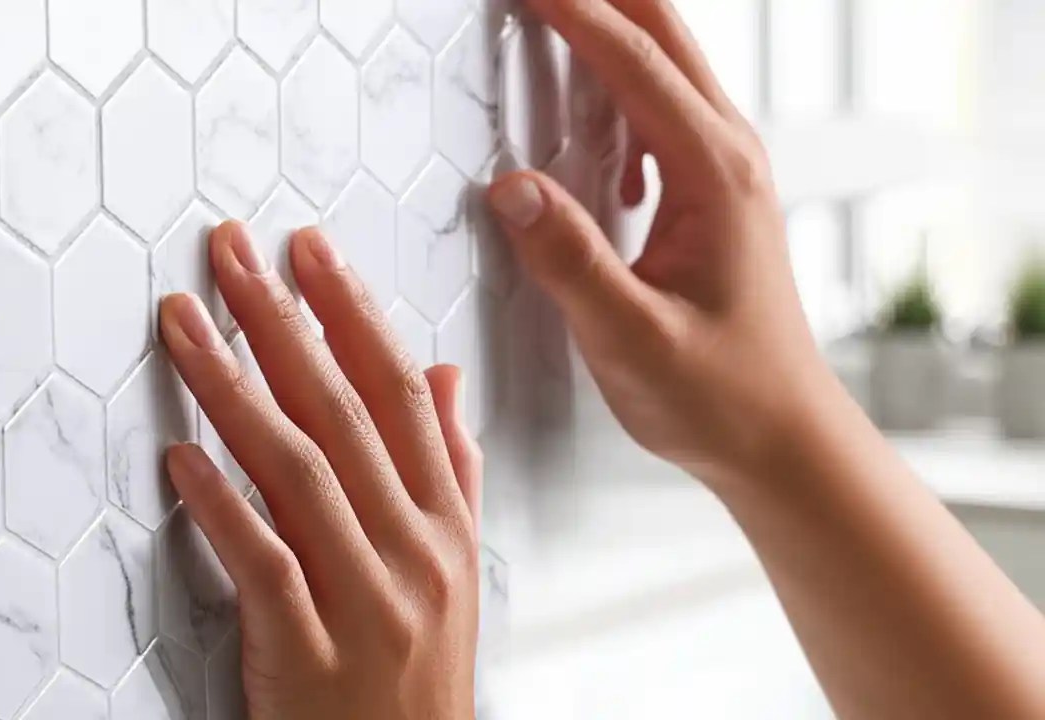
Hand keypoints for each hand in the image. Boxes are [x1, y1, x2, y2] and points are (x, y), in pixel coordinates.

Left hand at [158, 222, 482, 718]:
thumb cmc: (418, 671)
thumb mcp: (455, 567)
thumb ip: (453, 469)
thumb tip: (445, 379)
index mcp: (445, 523)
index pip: (400, 393)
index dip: (352, 313)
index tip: (309, 251)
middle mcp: (412, 550)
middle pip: (343, 412)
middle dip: (284, 322)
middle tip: (234, 256)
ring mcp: (365, 600)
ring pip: (298, 472)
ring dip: (233, 388)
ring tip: (188, 324)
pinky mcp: (308, 652)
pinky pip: (264, 563)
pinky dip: (221, 506)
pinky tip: (180, 458)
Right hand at [489, 0, 833, 487]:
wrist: (782, 439)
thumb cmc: (722, 396)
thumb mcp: (632, 339)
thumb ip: (570, 260)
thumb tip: (511, 187)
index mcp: (715, 176)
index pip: (634, 63)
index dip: (572, 11)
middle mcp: (731, 158)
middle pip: (665, 34)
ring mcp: (728, 172)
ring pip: (667, 66)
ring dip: (610, 33)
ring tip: (548, 27)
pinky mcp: (714, 196)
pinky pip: (664, 111)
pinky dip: (620, 88)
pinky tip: (588, 131)